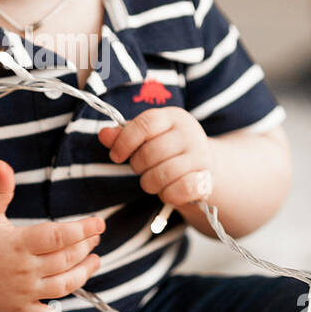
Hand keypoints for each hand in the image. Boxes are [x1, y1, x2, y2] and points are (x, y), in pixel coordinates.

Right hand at [0, 160, 103, 311]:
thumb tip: (2, 164)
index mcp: (18, 244)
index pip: (59, 236)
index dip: (83, 229)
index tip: (98, 223)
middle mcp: (24, 270)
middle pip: (66, 259)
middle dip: (86, 247)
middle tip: (95, 237)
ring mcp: (23, 292)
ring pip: (64, 286)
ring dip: (84, 274)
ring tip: (95, 261)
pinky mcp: (18, 309)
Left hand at [98, 109, 214, 208]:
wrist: (203, 167)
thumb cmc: (167, 150)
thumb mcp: (146, 138)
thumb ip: (122, 136)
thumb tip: (104, 135)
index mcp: (173, 117)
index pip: (145, 124)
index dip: (125, 141)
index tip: (116, 156)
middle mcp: (190, 132)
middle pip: (151, 152)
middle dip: (138, 166)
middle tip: (140, 169)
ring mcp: (201, 155)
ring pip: (164, 173)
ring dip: (150, 183)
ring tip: (152, 181)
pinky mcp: (207, 178)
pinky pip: (182, 189)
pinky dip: (169, 194)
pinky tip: (167, 192)